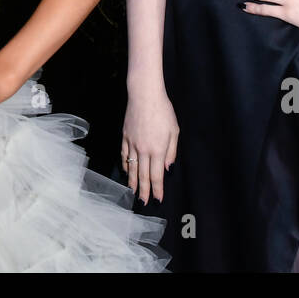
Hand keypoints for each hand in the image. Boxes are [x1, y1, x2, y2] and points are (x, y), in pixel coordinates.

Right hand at [121, 88, 178, 204]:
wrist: (144, 95)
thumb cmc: (163, 111)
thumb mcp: (174, 131)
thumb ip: (172, 151)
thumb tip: (168, 168)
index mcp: (158, 149)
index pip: (156, 175)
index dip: (157, 189)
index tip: (158, 199)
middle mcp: (143, 150)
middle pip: (143, 176)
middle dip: (143, 191)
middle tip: (143, 202)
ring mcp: (132, 144)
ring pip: (131, 168)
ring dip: (132, 182)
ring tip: (132, 192)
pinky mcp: (125, 137)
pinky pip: (124, 156)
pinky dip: (125, 166)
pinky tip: (126, 172)